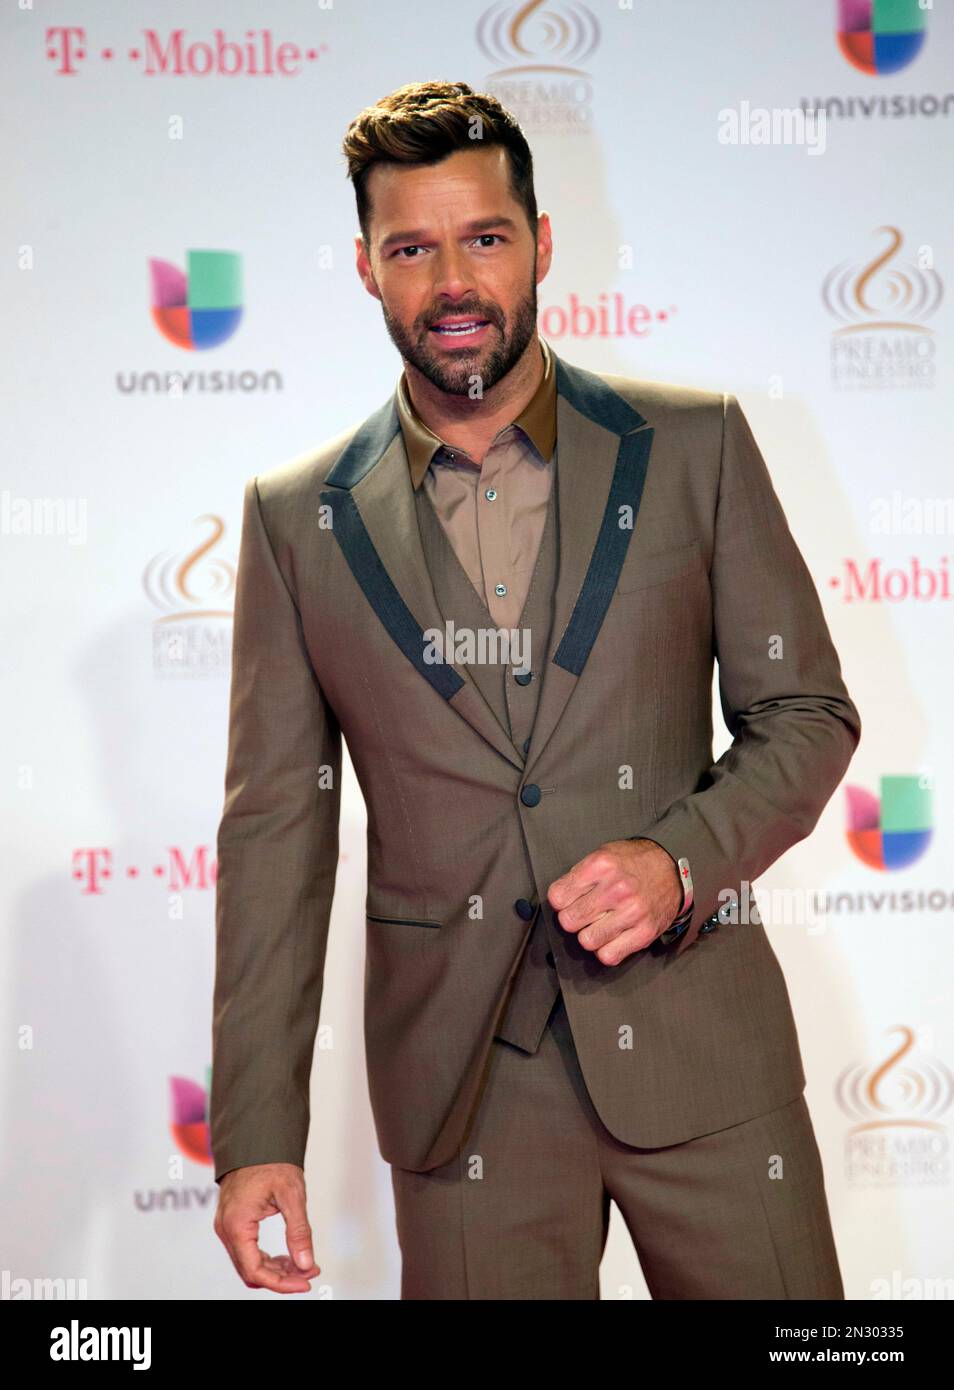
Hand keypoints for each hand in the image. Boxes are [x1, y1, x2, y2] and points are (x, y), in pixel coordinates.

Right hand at [214, 1162, 320, 1292]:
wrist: (257, 1141)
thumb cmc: (271, 1162)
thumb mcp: (292, 1195)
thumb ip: (299, 1231)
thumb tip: (307, 1263)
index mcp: (237, 1224)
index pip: (255, 1270)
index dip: (281, 1283)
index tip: (306, 1282)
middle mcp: (226, 1229)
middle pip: (251, 1271)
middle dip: (282, 1277)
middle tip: (310, 1272)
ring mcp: (227, 1227)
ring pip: (249, 1263)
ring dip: (276, 1269)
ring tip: (304, 1265)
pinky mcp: (232, 1223)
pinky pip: (247, 1251)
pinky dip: (267, 1258)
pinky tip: (288, 1255)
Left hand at [547, 839, 683, 964]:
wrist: (671, 871)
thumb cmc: (633, 863)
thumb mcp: (603, 854)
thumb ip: (579, 875)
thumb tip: (558, 900)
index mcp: (602, 865)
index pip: (557, 897)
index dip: (560, 901)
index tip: (568, 900)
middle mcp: (617, 889)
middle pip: (569, 920)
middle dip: (572, 918)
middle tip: (584, 913)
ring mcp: (632, 912)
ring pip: (587, 940)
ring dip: (589, 935)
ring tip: (599, 924)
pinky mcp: (644, 933)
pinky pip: (609, 955)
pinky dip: (606, 949)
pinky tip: (611, 936)